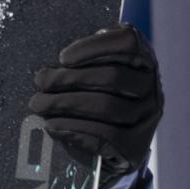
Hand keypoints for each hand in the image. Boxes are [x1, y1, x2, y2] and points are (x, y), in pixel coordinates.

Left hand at [29, 24, 163, 188]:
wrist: (111, 144)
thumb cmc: (94, 96)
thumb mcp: (93, 72)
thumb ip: (82, 61)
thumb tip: (50, 69)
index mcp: (142, 59)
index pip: (128, 43)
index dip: (94, 47)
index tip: (63, 57)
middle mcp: (151, 86)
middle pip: (112, 77)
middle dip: (69, 79)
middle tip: (41, 82)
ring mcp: (147, 117)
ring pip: (107, 106)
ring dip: (65, 104)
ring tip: (38, 104)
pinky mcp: (137, 145)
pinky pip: (106, 136)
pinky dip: (74, 129)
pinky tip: (52, 125)